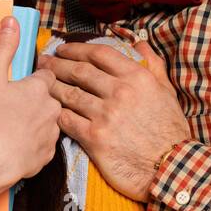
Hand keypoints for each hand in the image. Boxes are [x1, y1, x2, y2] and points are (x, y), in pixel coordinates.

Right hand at [0, 17, 61, 209]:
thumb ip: (4, 49)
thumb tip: (11, 22)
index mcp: (41, 88)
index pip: (47, 76)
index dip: (35, 78)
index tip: (24, 82)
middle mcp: (52, 109)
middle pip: (50, 100)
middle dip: (36, 101)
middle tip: (15, 105)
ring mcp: (51, 134)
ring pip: (48, 123)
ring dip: (36, 123)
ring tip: (15, 127)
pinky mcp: (47, 157)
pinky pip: (42, 147)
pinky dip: (32, 145)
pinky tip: (18, 145)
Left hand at [38, 37, 190, 202]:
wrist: (169, 168)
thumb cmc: (170, 130)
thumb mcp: (167, 90)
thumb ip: (152, 63)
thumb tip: (138, 43)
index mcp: (136, 77)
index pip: (99, 54)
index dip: (75, 49)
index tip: (62, 49)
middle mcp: (119, 92)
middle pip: (79, 71)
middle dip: (56, 65)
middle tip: (43, 63)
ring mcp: (105, 115)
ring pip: (69, 94)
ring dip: (52, 87)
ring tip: (40, 84)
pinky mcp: (94, 138)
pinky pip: (67, 120)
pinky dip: (56, 113)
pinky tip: (49, 110)